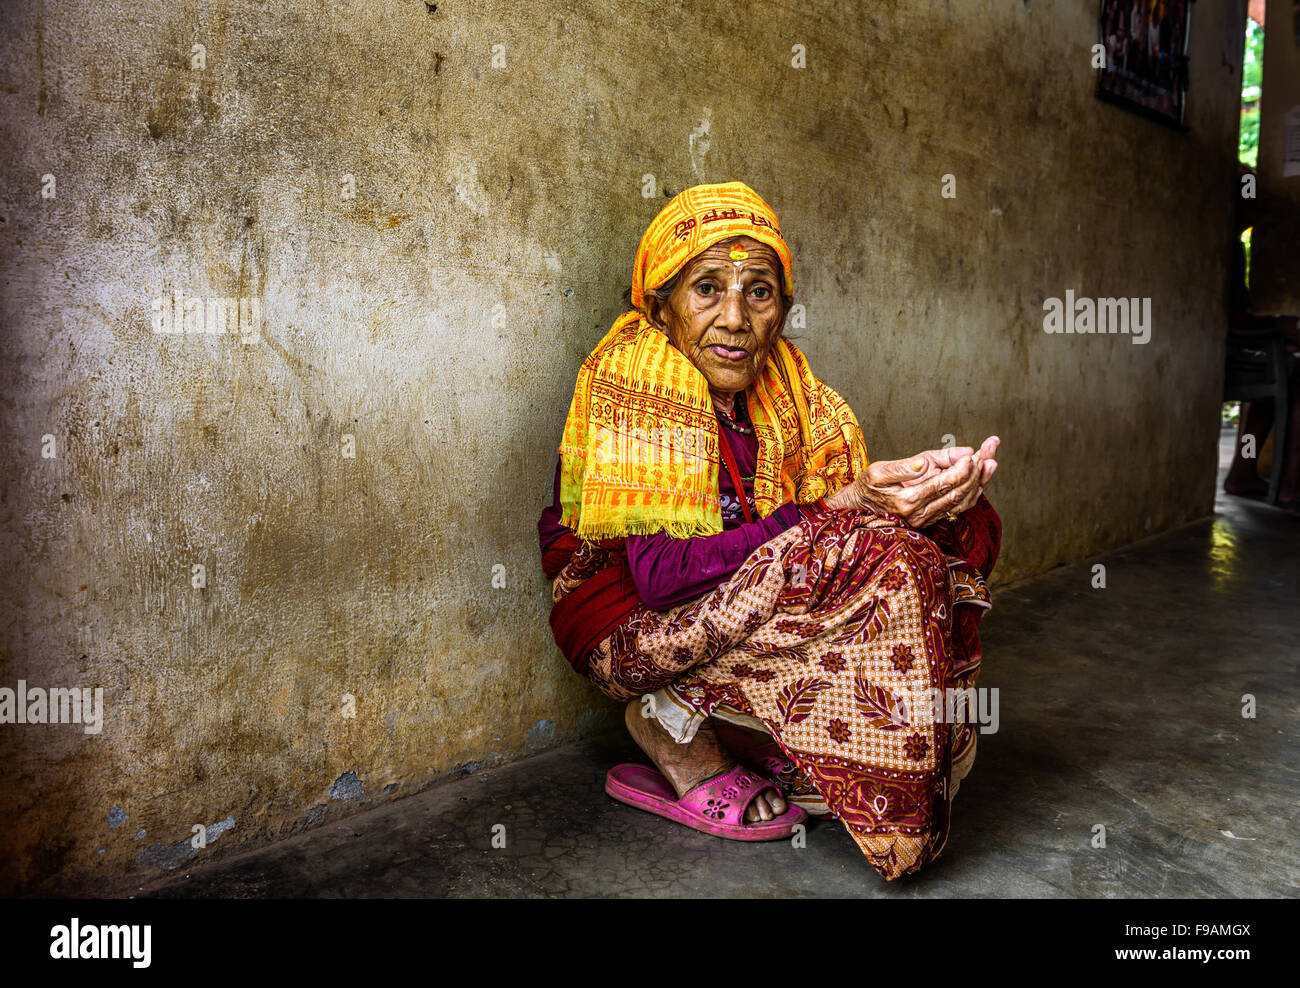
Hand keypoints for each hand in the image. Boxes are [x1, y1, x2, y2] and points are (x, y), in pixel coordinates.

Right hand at [824, 436, 999, 527]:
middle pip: (957, 494)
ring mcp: (926, 519)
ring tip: (990, 463)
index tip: (972, 455)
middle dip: (975, 474)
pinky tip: (980, 480)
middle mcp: (920, 514)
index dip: (961, 470)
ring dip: (978, 483)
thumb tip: (924, 463)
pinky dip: (971, 494)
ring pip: (961, 503)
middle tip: (988, 454)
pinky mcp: (930, 520)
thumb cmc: (867, 488)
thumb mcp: (877, 472)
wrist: (858, 510)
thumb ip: (903, 467)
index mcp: (907, 501)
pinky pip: (956, 509)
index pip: (943, 485)